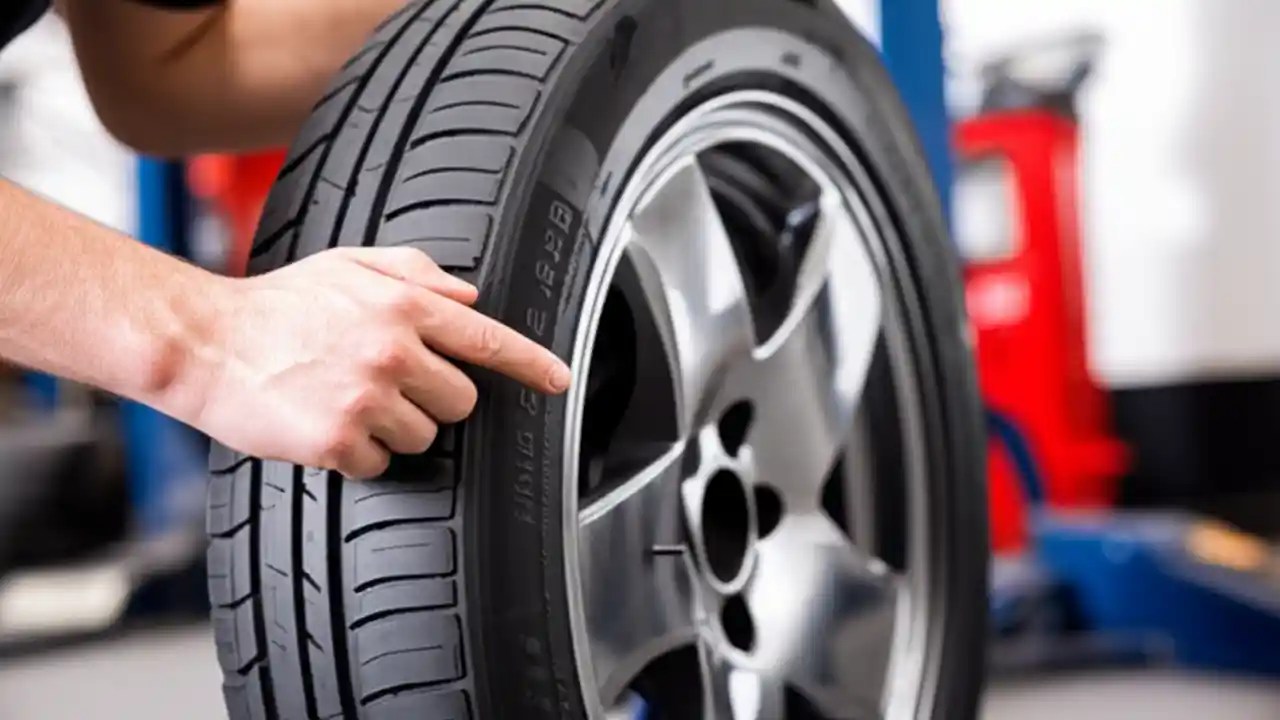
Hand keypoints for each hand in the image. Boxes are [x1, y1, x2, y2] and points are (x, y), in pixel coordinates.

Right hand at [192, 247, 569, 478]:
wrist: (205, 343)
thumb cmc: (279, 304)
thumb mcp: (348, 265)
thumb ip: (416, 274)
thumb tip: (470, 295)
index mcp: (402, 306)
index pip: (489, 341)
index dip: (532, 365)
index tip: (559, 382)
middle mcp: (393, 351)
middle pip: (462, 401)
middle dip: (434, 398)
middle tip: (384, 382)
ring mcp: (366, 399)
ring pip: (425, 437)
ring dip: (395, 427)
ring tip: (346, 398)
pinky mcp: (339, 442)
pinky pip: (382, 464)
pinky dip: (360, 453)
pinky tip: (327, 423)